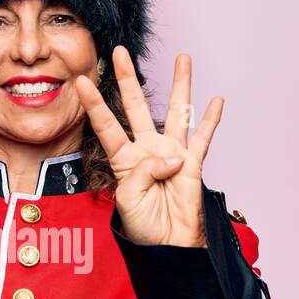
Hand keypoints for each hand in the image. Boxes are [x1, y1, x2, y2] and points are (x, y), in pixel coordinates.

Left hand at [74, 45, 223, 246]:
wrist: (168, 246)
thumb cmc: (144, 227)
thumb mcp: (129, 198)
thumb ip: (144, 171)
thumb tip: (171, 155)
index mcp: (124, 160)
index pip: (106, 125)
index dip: (94, 104)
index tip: (81, 81)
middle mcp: (147, 150)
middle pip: (137, 107)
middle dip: (129, 79)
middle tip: (121, 52)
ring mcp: (171, 154)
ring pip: (177, 111)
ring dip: (181, 85)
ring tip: (183, 58)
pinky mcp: (193, 164)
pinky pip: (203, 138)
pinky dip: (211, 120)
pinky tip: (216, 100)